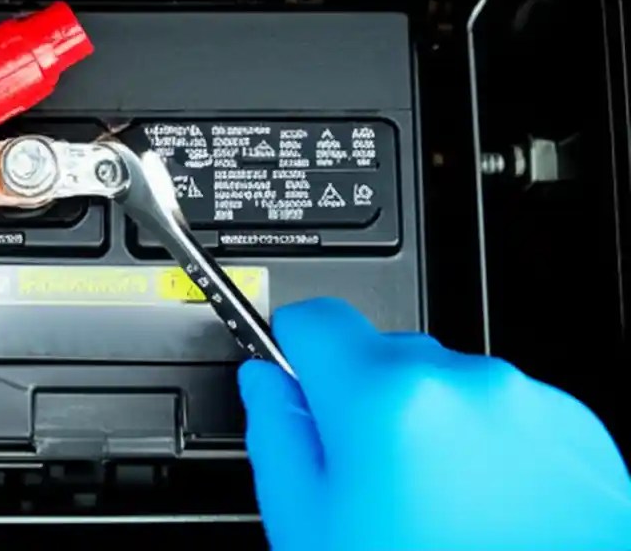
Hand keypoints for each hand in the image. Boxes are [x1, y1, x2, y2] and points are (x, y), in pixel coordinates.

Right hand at [240, 298, 630, 550]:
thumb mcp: (306, 522)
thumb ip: (275, 434)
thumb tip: (265, 384)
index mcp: (386, 395)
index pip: (313, 318)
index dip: (291, 355)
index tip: (294, 384)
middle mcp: (465, 382)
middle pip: (381, 357)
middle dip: (363, 403)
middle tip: (366, 485)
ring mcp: (528, 404)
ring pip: (444, 387)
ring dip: (427, 428)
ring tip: (433, 510)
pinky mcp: (577, 433)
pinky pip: (505, 416)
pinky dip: (485, 451)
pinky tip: (480, 512)